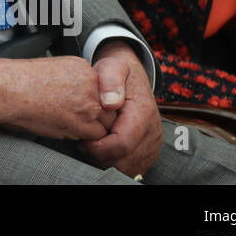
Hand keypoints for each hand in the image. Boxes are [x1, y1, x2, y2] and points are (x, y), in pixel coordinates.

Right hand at [0, 54, 112, 140]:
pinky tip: (68, 131)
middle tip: (75, 118)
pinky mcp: (83, 122)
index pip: (101, 88)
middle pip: (108, 104)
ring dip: (92, 127)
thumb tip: (72, 95)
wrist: (8, 89)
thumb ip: (70, 80)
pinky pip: (97, 135)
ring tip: (70, 125)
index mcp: (81, 67)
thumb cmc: (19, 80)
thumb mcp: (51, 68)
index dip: (91, 99)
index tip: (77, 105)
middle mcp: (90, 82)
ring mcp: (89, 102)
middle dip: (96, 114)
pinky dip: (85, 137)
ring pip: (106, 121)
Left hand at [78, 40, 160, 177]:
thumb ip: (110, 80)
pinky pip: (132, 169)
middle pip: (125, 161)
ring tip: (92, 146)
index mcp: (143, 113)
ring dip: (106, 163)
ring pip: (128, 169)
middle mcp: (152, 132)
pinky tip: (101, 150)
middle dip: (100, 158)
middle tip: (84, 144)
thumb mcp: (112, 67)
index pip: (122, 144)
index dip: (99, 148)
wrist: (131, 77)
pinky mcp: (148, 151)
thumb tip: (110, 103)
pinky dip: (114, 164)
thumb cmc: (116, 72)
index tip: (83, 140)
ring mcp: (152, 144)